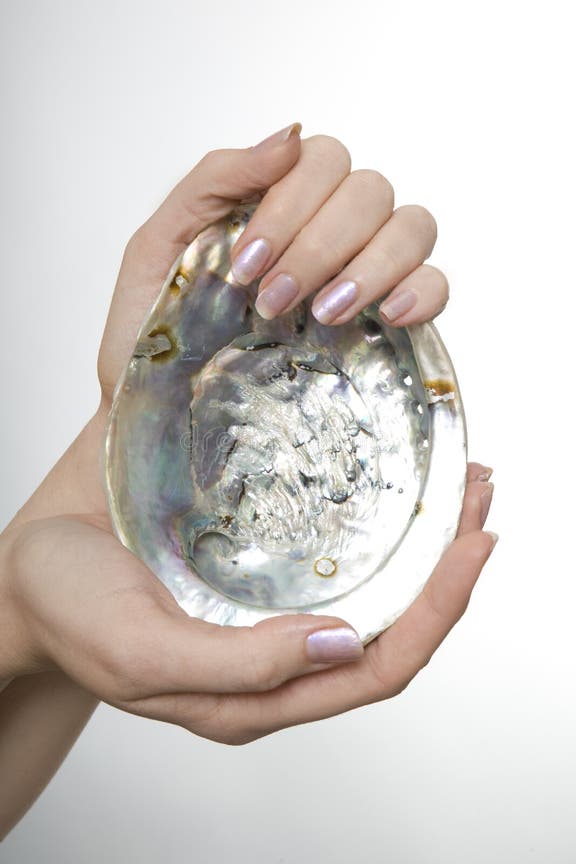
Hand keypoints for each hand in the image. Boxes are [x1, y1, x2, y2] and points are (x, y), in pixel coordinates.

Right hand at [2, 464, 494, 744]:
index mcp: (258, 693)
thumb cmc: (72, 616)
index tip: (476, 543)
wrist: (25, 571)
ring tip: (453, 480)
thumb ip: (240, 668)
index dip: (438, 611)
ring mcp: (267, 607)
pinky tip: (381, 473)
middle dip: (446, 566)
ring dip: (420, 537)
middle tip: (478, 494)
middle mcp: (276, 654)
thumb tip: (345, 646)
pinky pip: (330, 549)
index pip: (379, 669)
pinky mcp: (251, 565)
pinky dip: (370, 516)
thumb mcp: (143, 655)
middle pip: (391, 623)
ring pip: (369, 584)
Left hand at [97, 123, 445, 404]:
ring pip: (411, 227)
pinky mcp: (389, 328)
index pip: (323, 160)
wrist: (162, 409)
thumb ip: (217, 179)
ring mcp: (364, 277)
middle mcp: (329, 233)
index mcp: (280, 206)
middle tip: (274, 299)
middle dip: (321, 244)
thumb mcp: (161, 244)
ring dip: (370, 264)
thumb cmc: (155, 332)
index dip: (292, 204)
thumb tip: (290, 134)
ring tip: (324, 314)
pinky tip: (390, 314)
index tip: (247, 263)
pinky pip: (438, 285)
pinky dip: (424, 290)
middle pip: (369, 191)